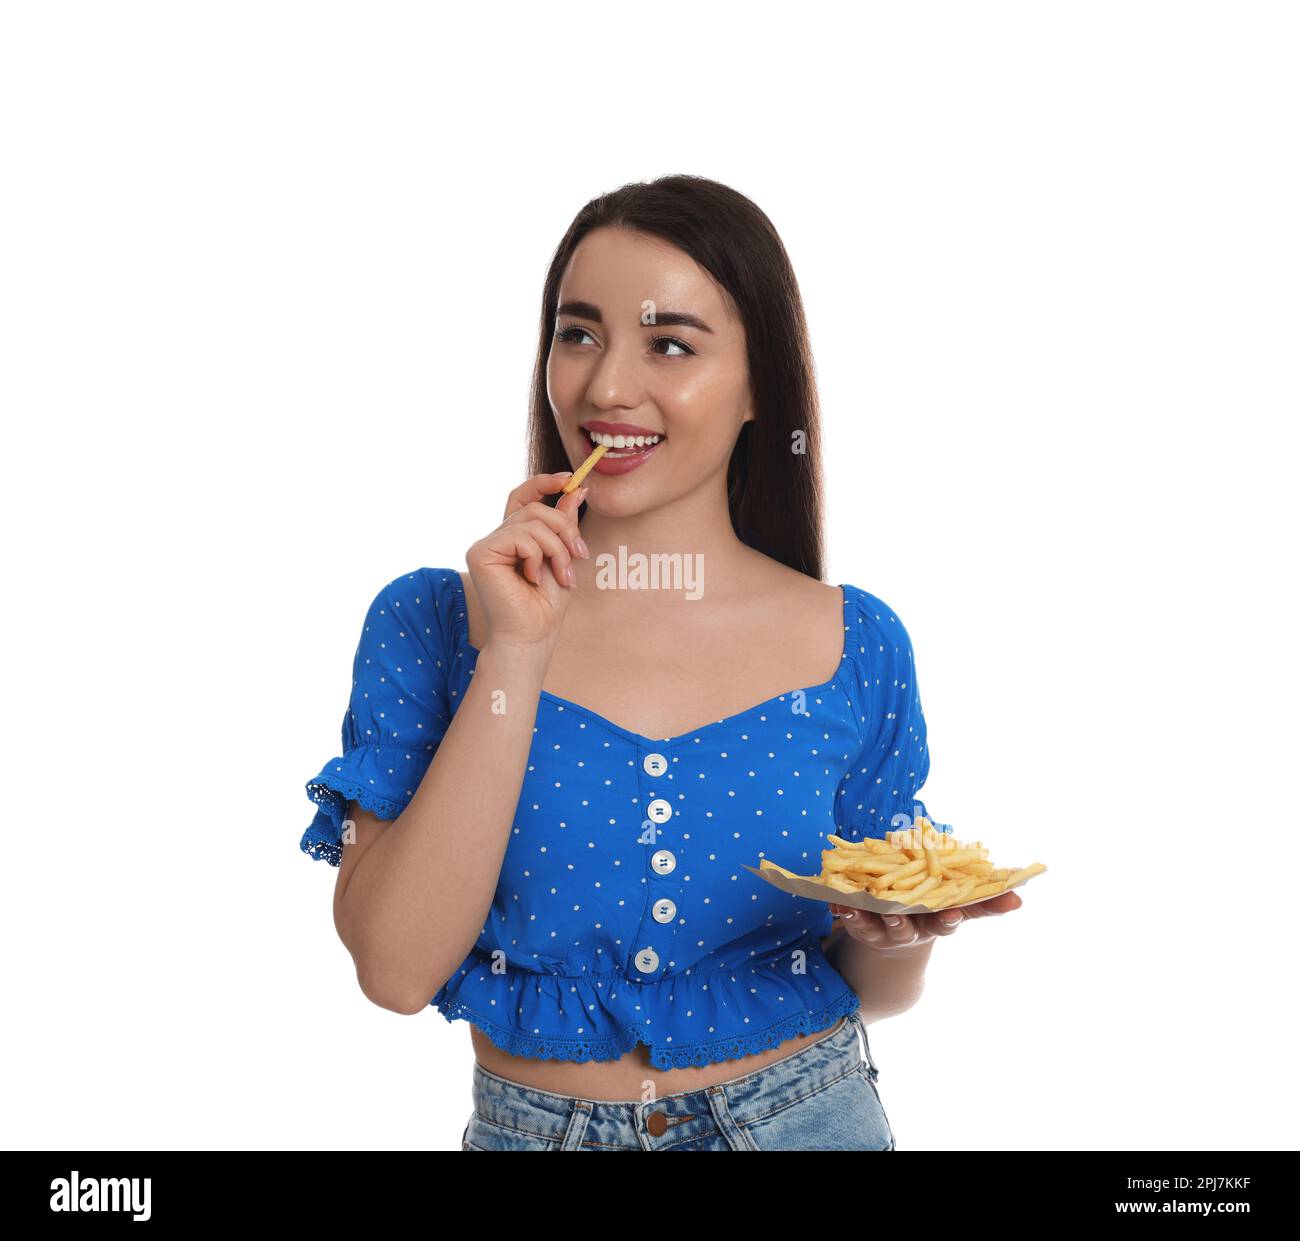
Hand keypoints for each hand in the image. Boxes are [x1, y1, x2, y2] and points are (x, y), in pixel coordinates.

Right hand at [466, 471, 590, 650]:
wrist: (533, 635)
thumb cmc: (546, 604)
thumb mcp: (564, 556)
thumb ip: (564, 524)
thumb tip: (576, 489)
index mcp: (514, 538)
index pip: (523, 497)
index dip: (543, 482)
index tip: (570, 479)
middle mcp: (497, 538)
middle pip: (535, 508)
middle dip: (565, 529)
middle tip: (580, 555)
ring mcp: (486, 544)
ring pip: (532, 522)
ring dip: (556, 548)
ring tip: (561, 575)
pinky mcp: (480, 553)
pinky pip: (520, 537)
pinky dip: (536, 557)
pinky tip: (531, 579)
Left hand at [828, 891, 1022, 953]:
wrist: (896, 941)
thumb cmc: (933, 914)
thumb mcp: (958, 907)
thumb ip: (984, 901)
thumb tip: (1020, 897)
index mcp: (935, 923)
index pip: (945, 923)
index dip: (948, 918)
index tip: (950, 913)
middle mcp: (910, 930)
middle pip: (906, 928)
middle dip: (901, 921)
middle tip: (896, 915)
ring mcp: (883, 931)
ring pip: (872, 926)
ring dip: (863, 917)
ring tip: (853, 905)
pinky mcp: (860, 927)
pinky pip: (848, 917)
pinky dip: (840, 908)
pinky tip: (832, 899)